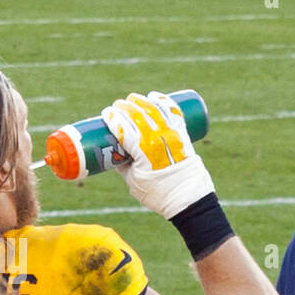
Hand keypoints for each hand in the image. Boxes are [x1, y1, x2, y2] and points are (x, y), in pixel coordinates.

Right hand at [100, 90, 214, 218]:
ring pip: (154, 108)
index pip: (123, 127)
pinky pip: (173, 111)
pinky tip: (154, 97)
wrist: (188, 197)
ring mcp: (172, 133)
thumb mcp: (133, 181)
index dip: (112, 117)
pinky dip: (163, 101)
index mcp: (143, 150)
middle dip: (124, 106)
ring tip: (132, 99)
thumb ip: (123, 166)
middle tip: (116, 107)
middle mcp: (158, 138)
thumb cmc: (158, 194)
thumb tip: (114, 154)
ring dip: (141, 100)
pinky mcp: (182, 133)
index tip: (106, 114)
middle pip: (137, 114)